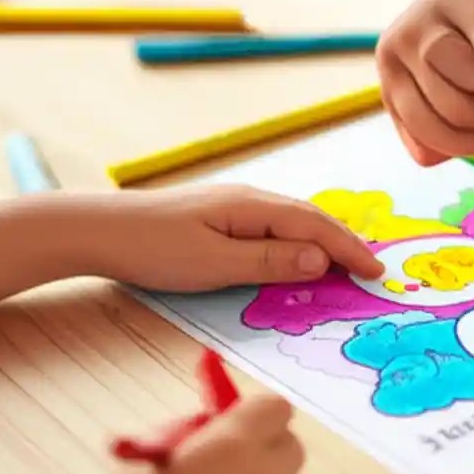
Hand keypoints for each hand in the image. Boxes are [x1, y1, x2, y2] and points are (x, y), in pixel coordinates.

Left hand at [88, 184, 383, 290]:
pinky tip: (299, 254)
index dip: (350, 250)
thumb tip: (320, 258)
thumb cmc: (153, 249)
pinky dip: (299, 240)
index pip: (317, 227)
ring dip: (324, 242)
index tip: (376, 274)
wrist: (96, 229)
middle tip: (371, 273)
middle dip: (345, 244)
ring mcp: (235, 205)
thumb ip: (271, 261)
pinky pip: (275, 226)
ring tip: (345, 266)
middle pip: (311, 218)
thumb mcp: (215, 263)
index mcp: (254, 207)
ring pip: (294, 220)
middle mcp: (250, 198)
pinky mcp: (221, 215)